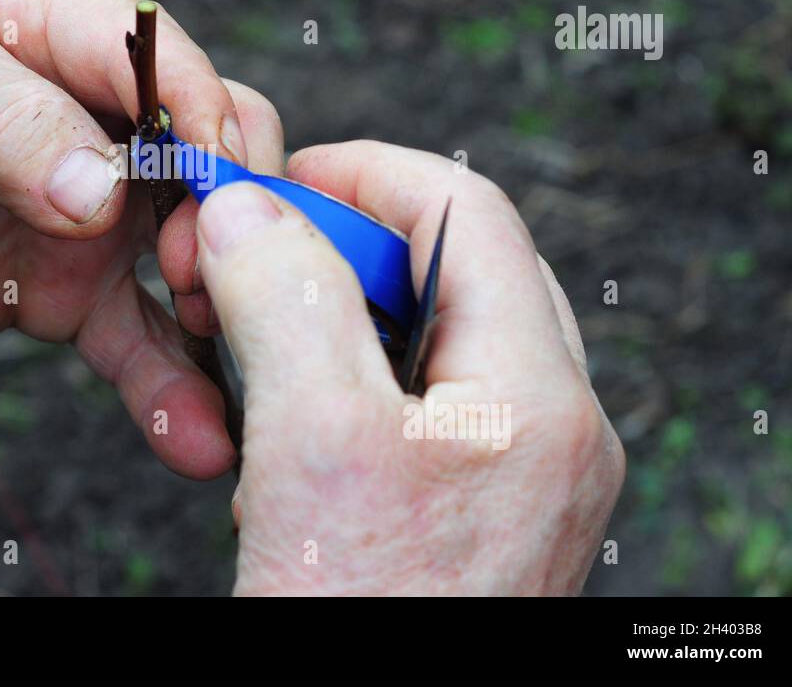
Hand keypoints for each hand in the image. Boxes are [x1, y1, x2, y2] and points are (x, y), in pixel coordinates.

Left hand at [0, 0, 284, 478]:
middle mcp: (87, 120)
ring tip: (226, 353)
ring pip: (186, 253)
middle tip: (198, 269)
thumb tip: (105, 200)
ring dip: (218, 302)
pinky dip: (165, 384)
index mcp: (54, 34)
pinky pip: (130, 338)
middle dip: (228, 208)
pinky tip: (195, 437)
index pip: (163, 61)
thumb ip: (6, 125)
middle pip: (203, 154)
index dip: (202, 113)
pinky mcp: (56, 292)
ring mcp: (80, 212)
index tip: (214, 175)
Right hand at [195, 141, 624, 594]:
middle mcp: (545, 427)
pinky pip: (409, 399)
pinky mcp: (466, 507)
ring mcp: (510, 472)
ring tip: (253, 339)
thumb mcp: (312, 442)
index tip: (276, 183)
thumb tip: (247, 207)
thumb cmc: (359, 616)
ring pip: (424, 333)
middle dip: (341, 243)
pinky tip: (282, 420)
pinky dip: (339, 378)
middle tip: (250, 255)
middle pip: (452, 267)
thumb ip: (285, 299)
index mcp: (537, 396)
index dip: (366, 176)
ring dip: (331, 311)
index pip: (468, 214)